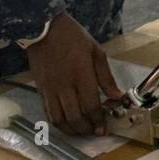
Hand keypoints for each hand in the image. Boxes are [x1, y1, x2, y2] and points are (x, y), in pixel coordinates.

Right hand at [25, 13, 124, 135]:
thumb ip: (106, 77)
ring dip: (71, 130)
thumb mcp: (95, 52)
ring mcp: (50, 89)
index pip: (90, 105)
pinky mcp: (40, 90)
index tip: (104, 128)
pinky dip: (58, 122)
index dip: (98, 120)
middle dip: (86, 128)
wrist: (43, 28)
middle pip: (75, 116)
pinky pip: (48, 113)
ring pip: (59, 119)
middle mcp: (64, 85)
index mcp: (81, 74)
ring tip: (82, 130)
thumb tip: (117, 96)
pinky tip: (67, 123)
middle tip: (95, 131)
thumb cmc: (73, 37)